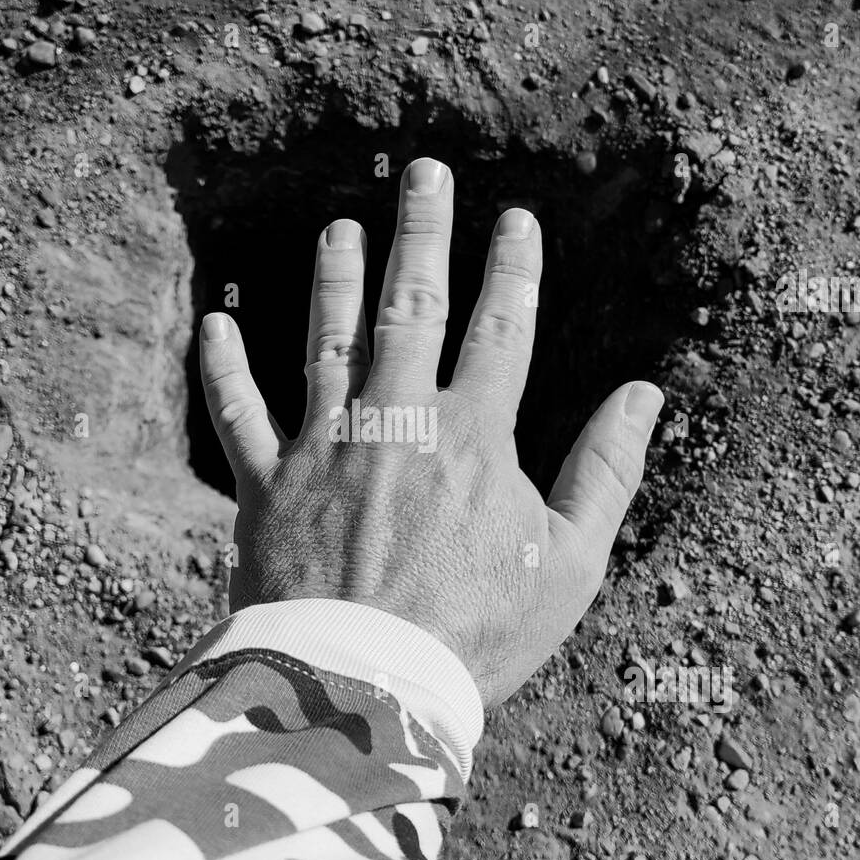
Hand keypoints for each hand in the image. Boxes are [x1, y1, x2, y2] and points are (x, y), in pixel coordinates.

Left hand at [199, 157, 662, 705]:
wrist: (369, 687)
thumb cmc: (479, 634)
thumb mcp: (573, 562)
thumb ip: (608, 472)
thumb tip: (644, 394)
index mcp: (473, 436)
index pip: (502, 329)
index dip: (512, 269)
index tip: (515, 219)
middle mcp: (396, 420)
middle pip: (413, 308)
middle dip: (422, 235)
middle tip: (424, 173)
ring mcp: (326, 448)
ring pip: (329, 341)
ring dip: (335, 280)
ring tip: (339, 229)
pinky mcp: (267, 487)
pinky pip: (238, 416)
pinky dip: (224, 371)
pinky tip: (215, 325)